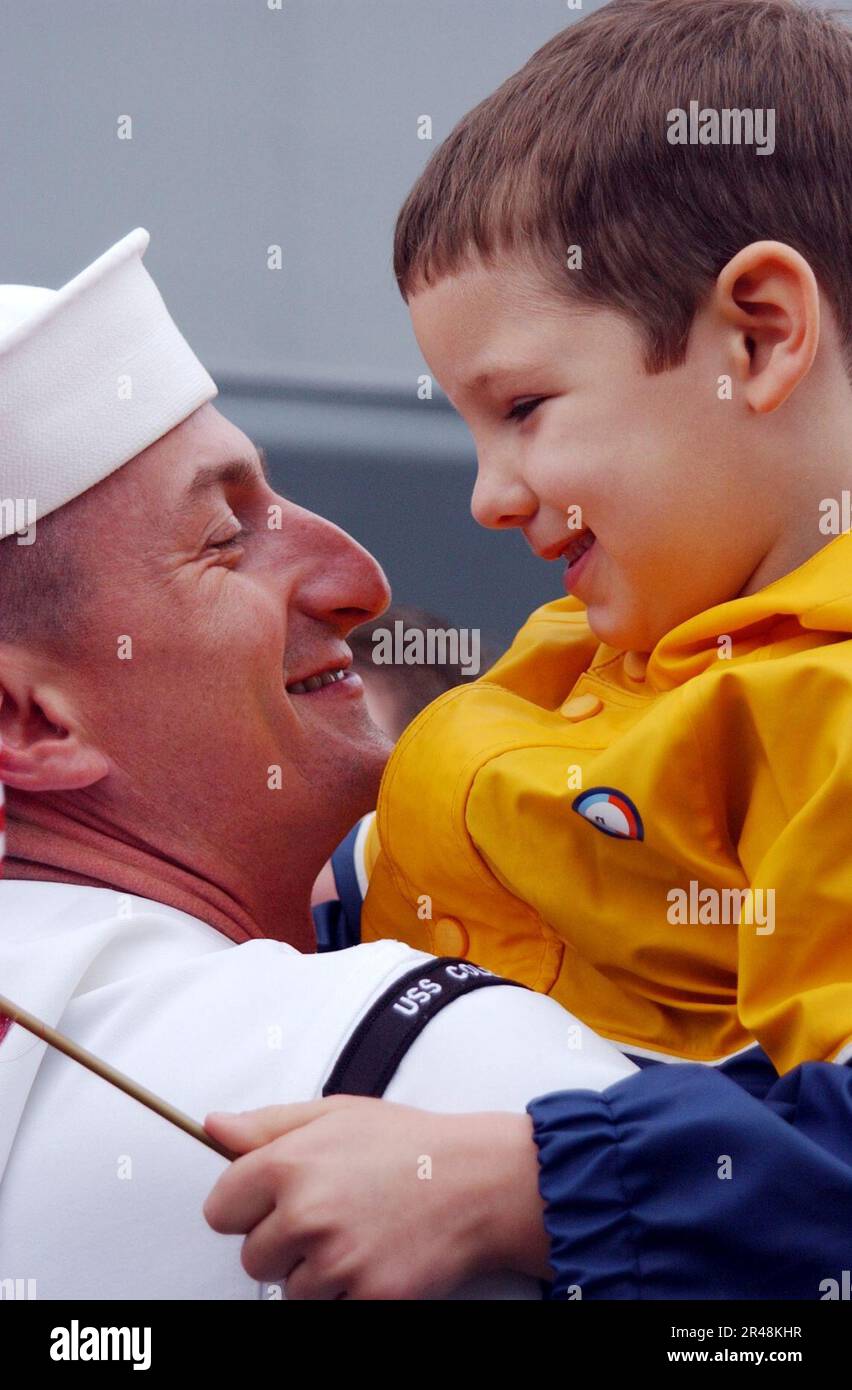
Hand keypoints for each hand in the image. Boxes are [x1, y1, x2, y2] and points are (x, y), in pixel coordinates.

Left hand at [202, 1096, 550, 1299]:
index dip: (246, 1207)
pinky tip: (373, 1255)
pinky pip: (330, 1308)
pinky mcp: (366, 1297)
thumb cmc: (409, 1145)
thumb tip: (215, 1128)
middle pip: (252, 1257)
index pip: (220, 1210)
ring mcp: (336, 1259)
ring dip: (316, 1271)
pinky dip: (348, 1292)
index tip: (273, 1202)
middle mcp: (306, 1213)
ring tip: (356, 1233)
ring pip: (289, 1290)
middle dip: (283, 1242)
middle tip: (328, 1215)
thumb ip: (266, 1125)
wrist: (478, 1181)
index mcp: (288, 1164)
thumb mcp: (334, 1114)